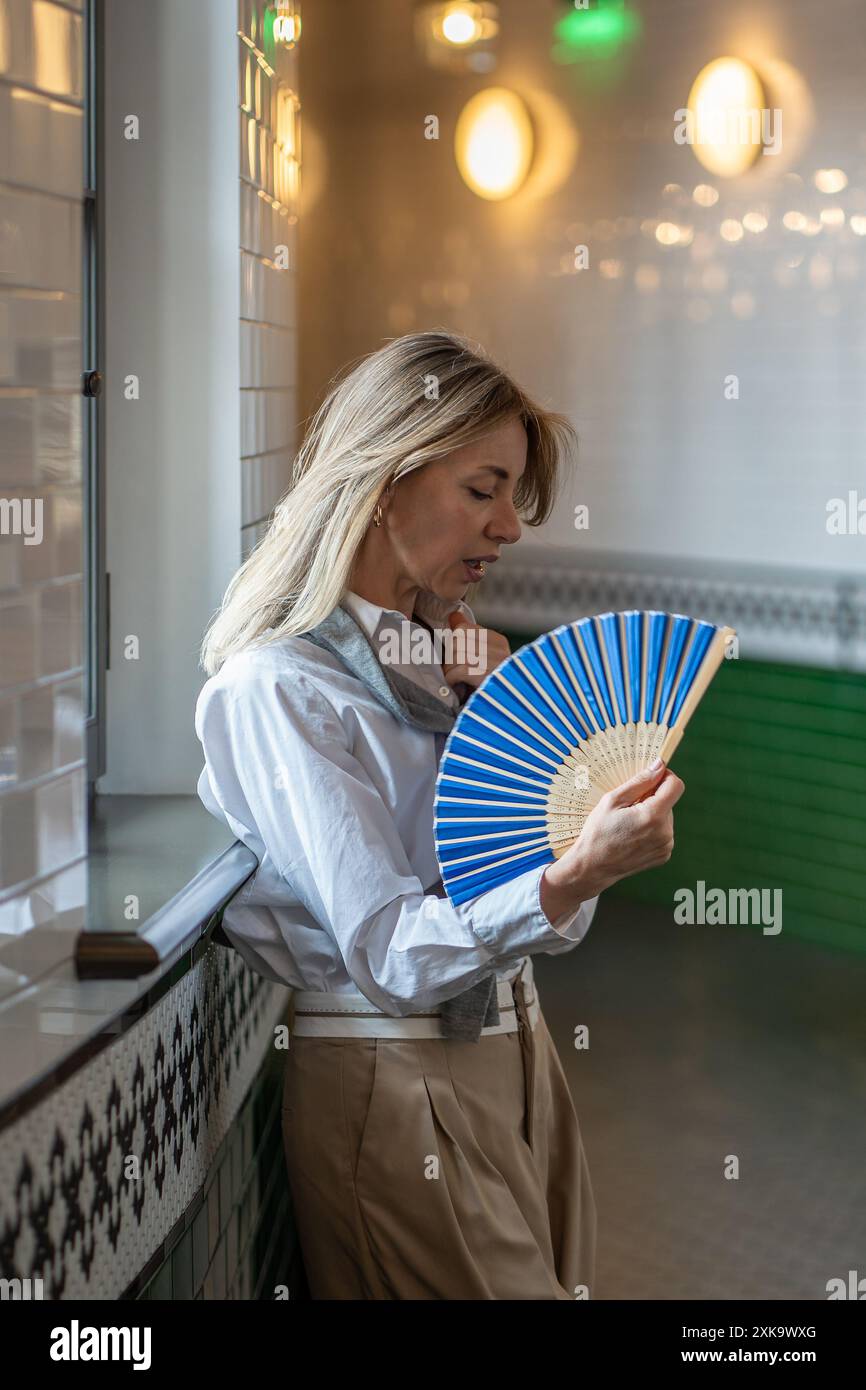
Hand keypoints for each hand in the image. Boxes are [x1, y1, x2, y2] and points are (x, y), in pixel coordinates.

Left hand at [442, 611, 509, 689]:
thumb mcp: (480, 659)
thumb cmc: (489, 690)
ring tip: (460, 684)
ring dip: (451, 673)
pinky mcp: (488, 677)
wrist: (509, 717)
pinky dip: (452, 681)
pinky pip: (457, 671)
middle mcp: (500, 650)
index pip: (464, 628)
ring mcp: (496, 663)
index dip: (454, 645)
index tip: (459, 661)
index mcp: (499, 643)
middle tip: (459, 676)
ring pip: (455, 656)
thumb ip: (467, 636)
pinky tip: (459, 688)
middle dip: (451, 660)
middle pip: (457, 641)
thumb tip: (454, 615)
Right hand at [540, 760, 684, 921]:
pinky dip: (652, 829)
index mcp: (653, 816)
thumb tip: (659, 765)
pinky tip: (633, 835)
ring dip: (652, 814)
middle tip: (629, 807)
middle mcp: (665, 832)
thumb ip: (640, 781)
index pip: (675, 785)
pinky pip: (664, 832)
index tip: (651, 778)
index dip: (665, 777)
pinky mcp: (664, 855)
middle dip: (653, 798)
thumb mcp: (613, 800)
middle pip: (669, 801)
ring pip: (666, 817)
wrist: (592, 867)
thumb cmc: (598, 832)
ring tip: (629, 824)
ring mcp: (666, 846)